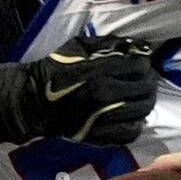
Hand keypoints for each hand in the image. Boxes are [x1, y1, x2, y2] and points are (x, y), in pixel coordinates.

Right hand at [0, 34, 156, 145]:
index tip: (140, 63)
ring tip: (140, 96)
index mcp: (99, 72)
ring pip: (142, 111)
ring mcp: (103, 118)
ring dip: (145, 102)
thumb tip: (137, 45)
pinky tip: (132, 116)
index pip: (139, 67)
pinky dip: (136, 124)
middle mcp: (105, 96)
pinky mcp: (99, 135)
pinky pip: (129, 133)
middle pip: (145, 90)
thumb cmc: (54, 68)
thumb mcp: (78, 47)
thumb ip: (107, 44)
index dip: (144, 64)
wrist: (32, 101)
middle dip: (149, 82)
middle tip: (144, 79)